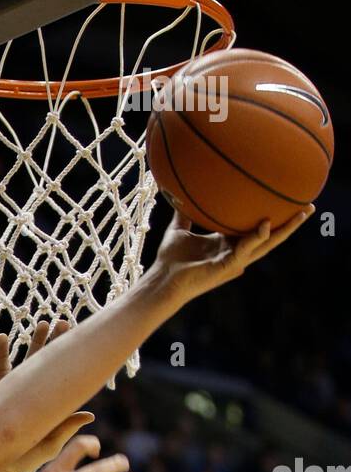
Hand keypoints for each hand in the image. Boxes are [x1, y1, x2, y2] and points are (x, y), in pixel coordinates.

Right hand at [0, 322, 93, 471]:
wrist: (3, 466)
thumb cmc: (29, 458)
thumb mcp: (52, 440)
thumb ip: (67, 426)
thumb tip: (90, 415)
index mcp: (50, 404)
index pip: (65, 377)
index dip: (73, 359)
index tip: (84, 341)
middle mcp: (34, 395)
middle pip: (47, 362)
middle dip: (56, 343)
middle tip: (65, 323)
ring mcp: (17, 392)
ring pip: (27, 361)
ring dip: (34, 342)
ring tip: (42, 323)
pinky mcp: (0, 394)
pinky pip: (1, 371)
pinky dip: (1, 354)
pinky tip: (1, 337)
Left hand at [149, 206, 313, 307]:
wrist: (162, 280)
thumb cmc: (170, 260)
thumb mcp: (179, 229)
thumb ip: (184, 212)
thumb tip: (181, 191)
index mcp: (228, 244)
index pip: (256, 228)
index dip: (273, 217)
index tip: (288, 201)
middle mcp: (236, 253)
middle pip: (270, 236)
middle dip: (291, 223)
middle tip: (309, 206)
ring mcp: (234, 261)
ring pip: (266, 244)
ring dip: (285, 230)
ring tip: (301, 214)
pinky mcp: (227, 268)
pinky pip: (245, 250)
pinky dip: (256, 238)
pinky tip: (265, 224)